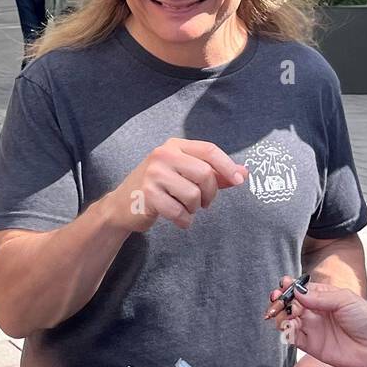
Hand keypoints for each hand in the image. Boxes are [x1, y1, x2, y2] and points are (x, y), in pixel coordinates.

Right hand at [107, 138, 247, 233]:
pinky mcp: (147, 194)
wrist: (122, 205)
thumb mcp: (185, 174)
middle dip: (210, 194)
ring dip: (194, 209)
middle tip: (204, 202)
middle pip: (204, 174)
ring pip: (193, 195)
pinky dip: (184, 220)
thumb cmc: (159, 188)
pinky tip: (178, 218)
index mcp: (174, 146)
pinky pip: (179, 211)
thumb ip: (214, 173)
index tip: (239, 181)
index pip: (209, 150)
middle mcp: (163, 155)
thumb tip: (243, 173)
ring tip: (185, 208)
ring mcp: (153, 174)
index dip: (227, 166)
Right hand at [272, 279, 366, 366]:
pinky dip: (286, 330)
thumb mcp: (344, 300)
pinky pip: (293, 337)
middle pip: (290, 304)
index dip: (289, 287)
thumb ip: (318, 297)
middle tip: (276, 298)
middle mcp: (316, 312)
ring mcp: (313, 329)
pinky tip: (290, 326)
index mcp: (324, 297)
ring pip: (288, 319)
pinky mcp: (311, 346)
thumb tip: (296, 292)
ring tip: (284, 313)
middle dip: (280, 300)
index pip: (300, 290)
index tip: (282, 284)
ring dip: (281, 314)